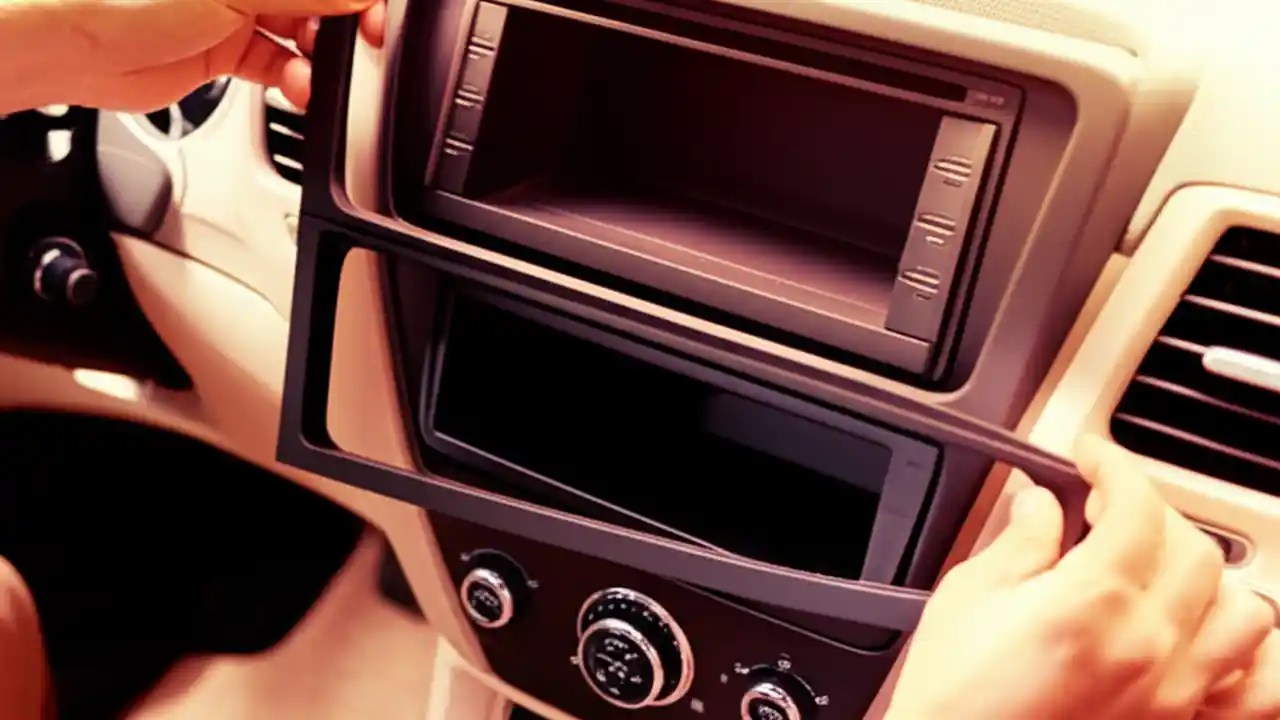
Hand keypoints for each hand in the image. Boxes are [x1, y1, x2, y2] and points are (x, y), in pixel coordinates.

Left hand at [0, 0, 386, 113]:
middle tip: (353, 51)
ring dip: (314, 62)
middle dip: (338, 30)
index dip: (357, 1)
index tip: (376, 22)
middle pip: (318, 3)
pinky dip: (291, 82)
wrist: (72, 44)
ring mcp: (235, 13)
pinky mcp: (223, 52)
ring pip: (301, 37)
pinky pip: (276, 67)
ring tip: (310, 78)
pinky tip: (293, 89)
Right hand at [883, 437, 1275, 719]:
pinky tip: (1217, 638)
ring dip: (1208, 576)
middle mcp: (1150, 646)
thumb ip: (1019, 542)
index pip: (1136, 505)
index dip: (1114, 465)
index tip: (1092, 457)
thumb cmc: (955, 697)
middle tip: (1105, 508)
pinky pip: (1259, 693)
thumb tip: (1041, 504)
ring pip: (1245, 610)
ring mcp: (1175, 694)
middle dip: (1152, 512)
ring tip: (1160, 569)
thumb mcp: (969, 596)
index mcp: (1093, 602)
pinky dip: (1257, 658)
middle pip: (1194, 548)